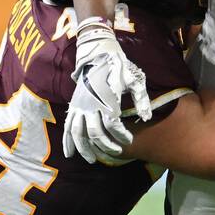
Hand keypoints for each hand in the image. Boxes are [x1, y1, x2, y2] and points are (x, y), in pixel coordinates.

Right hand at [61, 18, 152, 162]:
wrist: (97, 54)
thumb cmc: (118, 67)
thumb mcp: (134, 79)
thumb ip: (141, 99)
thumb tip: (147, 118)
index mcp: (106, 99)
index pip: (112, 124)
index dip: (121, 135)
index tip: (129, 140)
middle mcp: (90, 104)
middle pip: (95, 132)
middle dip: (106, 145)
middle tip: (117, 152)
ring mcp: (80, 105)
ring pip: (78, 132)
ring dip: (84, 148)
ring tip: (91, 160)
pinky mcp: (74, 105)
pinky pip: (68, 126)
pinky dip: (67, 141)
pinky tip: (69, 153)